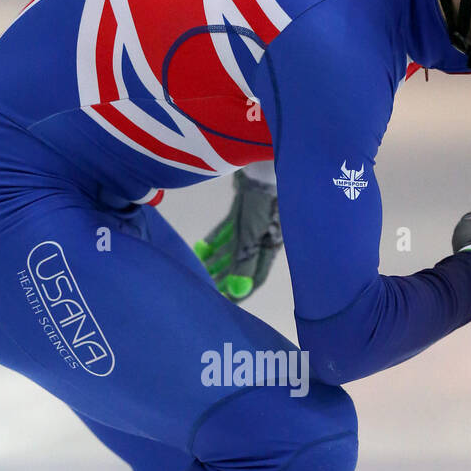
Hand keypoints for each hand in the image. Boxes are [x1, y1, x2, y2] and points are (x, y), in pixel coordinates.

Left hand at [193, 168, 282, 300]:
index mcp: (270, 247)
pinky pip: (226, 231)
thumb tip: (237, 291)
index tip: (225, 302)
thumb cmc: (263, 204)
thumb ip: (245, 263)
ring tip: (200, 270)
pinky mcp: (241, 212)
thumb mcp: (253, 236)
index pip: (255, 277)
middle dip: (223, 277)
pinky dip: (215, 240)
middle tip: (205, 289)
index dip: (240, 291)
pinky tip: (201, 248)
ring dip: (216, 260)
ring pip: (230, 248)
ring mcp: (251, 225)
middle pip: (240, 264)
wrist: (261, 169)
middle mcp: (261, 239)